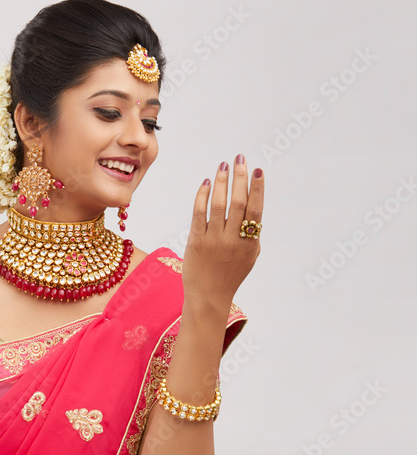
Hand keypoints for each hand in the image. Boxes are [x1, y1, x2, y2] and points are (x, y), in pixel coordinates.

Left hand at [181, 157, 263, 307]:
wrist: (209, 296)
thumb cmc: (231, 274)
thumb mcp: (249, 256)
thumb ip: (252, 233)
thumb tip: (255, 206)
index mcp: (249, 243)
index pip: (255, 210)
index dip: (257, 188)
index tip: (258, 170)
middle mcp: (233, 241)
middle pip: (238, 202)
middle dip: (240, 177)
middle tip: (240, 158)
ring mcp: (214, 241)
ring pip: (218, 205)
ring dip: (221, 182)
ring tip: (223, 166)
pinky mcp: (196, 241)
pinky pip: (199, 213)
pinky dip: (203, 196)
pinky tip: (207, 183)